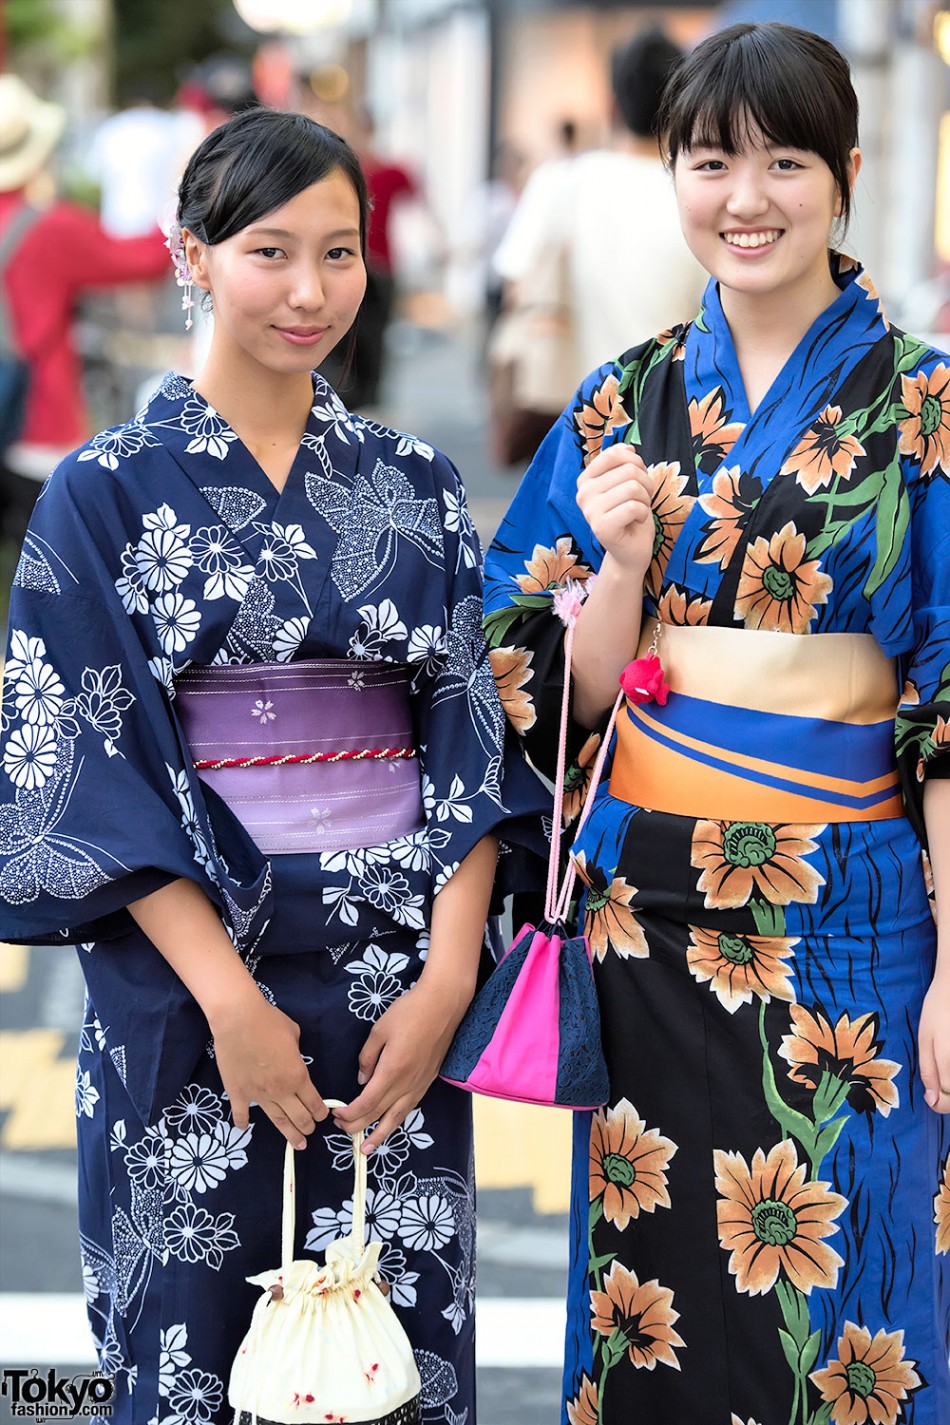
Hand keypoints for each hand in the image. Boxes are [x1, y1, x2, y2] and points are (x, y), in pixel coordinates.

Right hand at [209, 989, 328, 1147]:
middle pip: (298, 1117)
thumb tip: (293, 1056)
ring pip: (277, 1121)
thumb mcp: (294, 1034)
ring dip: (288, 1134)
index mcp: (298, 1076)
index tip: (323, 1117)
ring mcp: (257, 1095)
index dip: (320, 1112)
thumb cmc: (269, 1021)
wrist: (238, 1020)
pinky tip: (243, 1129)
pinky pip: (241, 1113)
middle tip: (310, 1134)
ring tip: (296, 1145)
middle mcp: (280, 1091)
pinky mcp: (237, 1093)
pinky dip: (242, 1122)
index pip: (314, 1102)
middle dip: (307, 1127)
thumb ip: (296, 1052)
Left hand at [333, 976, 471, 1152]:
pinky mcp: (428, 1081)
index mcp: (392, 1071)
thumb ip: (367, 1057)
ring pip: (397, 1117)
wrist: (443, 1005)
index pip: (366, 1103)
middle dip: (357, 1125)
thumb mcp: (380, 1030)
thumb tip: (362, 1080)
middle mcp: (407, 1084)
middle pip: (379, 1114)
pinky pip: (409, 1108)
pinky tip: (390, 1124)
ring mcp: (419, 1084)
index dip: (349, 1113)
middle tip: (341, 1130)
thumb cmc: (409, 1012)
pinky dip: (396, 1120)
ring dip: (380, 1134)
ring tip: (367, 1149)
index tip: (335, 1114)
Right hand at [576, 443, 654, 575]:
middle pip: (629, 470)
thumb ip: (624, 463)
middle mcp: (583, 493)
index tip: (636, 482)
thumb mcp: (628, 483)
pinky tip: (635, 522)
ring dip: (645, 500)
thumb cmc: (631, 515)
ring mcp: (589, 510)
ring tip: (638, 512)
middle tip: (640, 501)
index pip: (615, 453)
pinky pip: (634, 507)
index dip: (636, 464)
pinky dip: (643, 514)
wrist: (631, 550)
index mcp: (586, 479)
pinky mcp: (600, 527)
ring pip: (633, 487)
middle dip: (645, 485)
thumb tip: (627, 448)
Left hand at [919, 966, 949, 1112]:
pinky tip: (949, 1066)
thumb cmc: (938, 1010)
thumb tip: (932, 1100)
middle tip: (938, 1091)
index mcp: (949, 1060)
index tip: (930, 1096)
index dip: (938, 1101)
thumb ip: (929, 1071)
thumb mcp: (925, 1040)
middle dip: (949, 1098)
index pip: (948, 1099)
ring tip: (944, 1074)